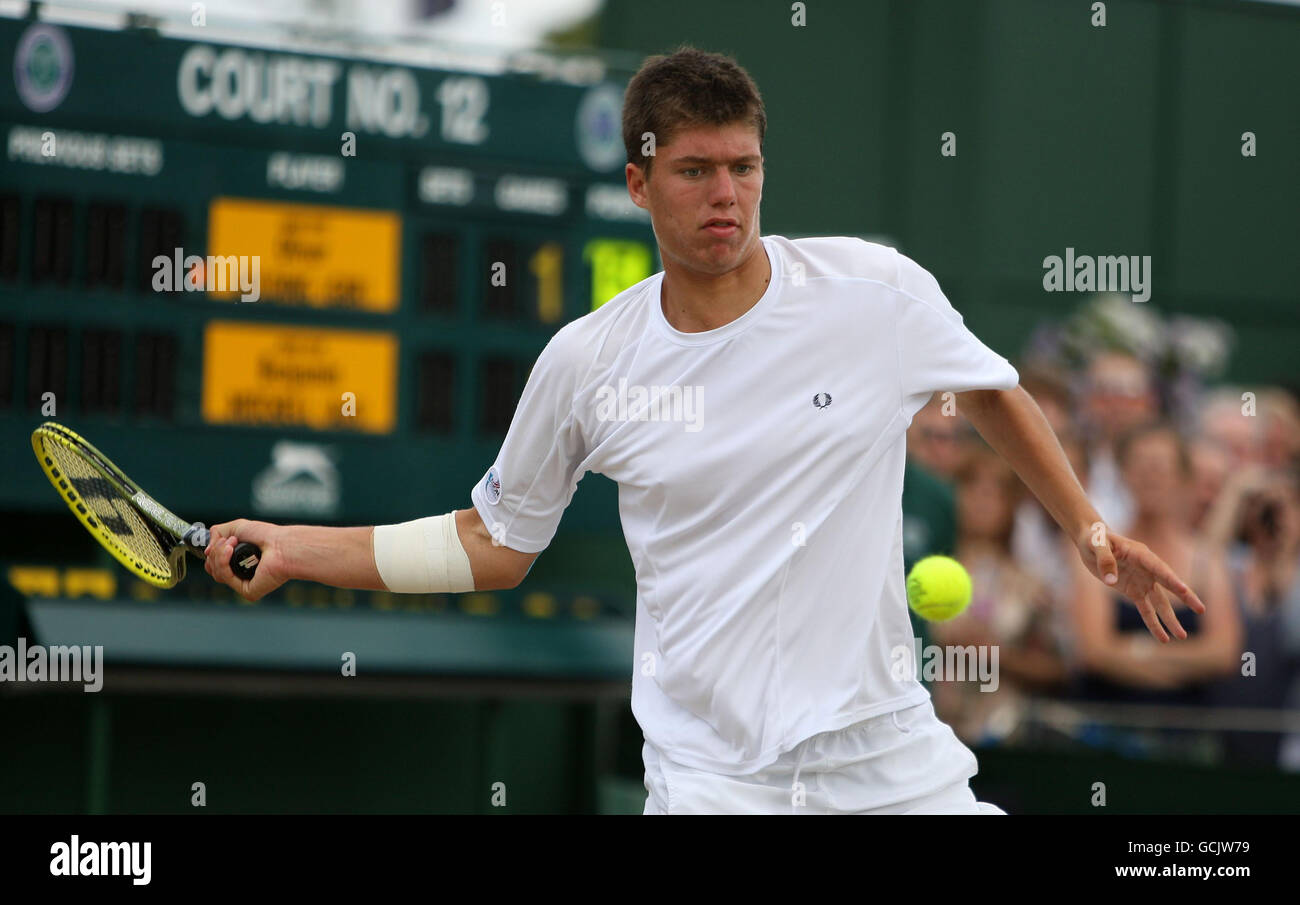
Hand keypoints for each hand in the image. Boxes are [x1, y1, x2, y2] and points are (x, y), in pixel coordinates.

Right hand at [204, 519, 289, 601]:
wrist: (281, 544)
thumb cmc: (265, 535)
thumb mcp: (236, 528)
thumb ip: (216, 534)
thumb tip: (206, 551)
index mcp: (238, 562)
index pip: (214, 564)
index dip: (212, 553)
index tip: (220, 541)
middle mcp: (241, 574)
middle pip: (211, 569)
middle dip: (215, 552)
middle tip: (230, 540)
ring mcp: (244, 584)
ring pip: (216, 573)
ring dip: (218, 554)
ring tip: (232, 542)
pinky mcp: (248, 591)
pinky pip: (225, 578)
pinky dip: (223, 562)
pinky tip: (231, 549)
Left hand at [1075, 525, 1205, 642]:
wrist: (1089, 541)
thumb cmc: (1094, 538)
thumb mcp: (1096, 545)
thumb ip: (1105, 560)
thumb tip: (1111, 581)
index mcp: (1141, 554)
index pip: (1159, 568)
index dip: (1171, 579)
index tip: (1183, 590)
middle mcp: (1147, 569)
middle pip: (1169, 585)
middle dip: (1185, 598)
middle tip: (1201, 610)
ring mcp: (1142, 581)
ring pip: (1160, 603)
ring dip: (1170, 619)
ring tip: (1182, 636)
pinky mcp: (1133, 590)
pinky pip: (1146, 609)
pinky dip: (1153, 623)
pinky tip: (1163, 638)